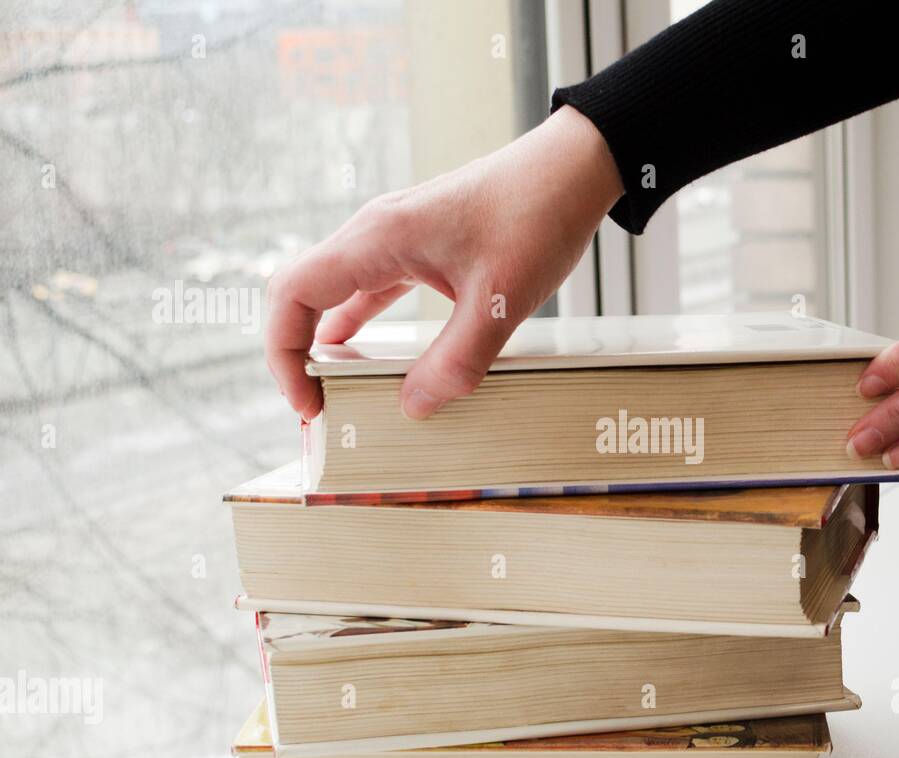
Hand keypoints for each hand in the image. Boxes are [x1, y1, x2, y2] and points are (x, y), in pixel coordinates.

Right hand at [264, 106, 622, 419]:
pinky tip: (366, 352)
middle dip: (298, 353)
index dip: (284, 354)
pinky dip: (360, 324)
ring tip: (338, 390)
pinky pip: (371, 288)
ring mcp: (396, 237)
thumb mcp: (500, 302)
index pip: (294, 294)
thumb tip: (415, 405)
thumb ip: (457, 360)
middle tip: (319, 406)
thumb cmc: (538, 214)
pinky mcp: (421, 245)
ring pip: (336, 292)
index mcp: (379, 238)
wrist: (573, 169)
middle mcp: (375, 233)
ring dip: (329, 341)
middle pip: (304, 294)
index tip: (309, 401)